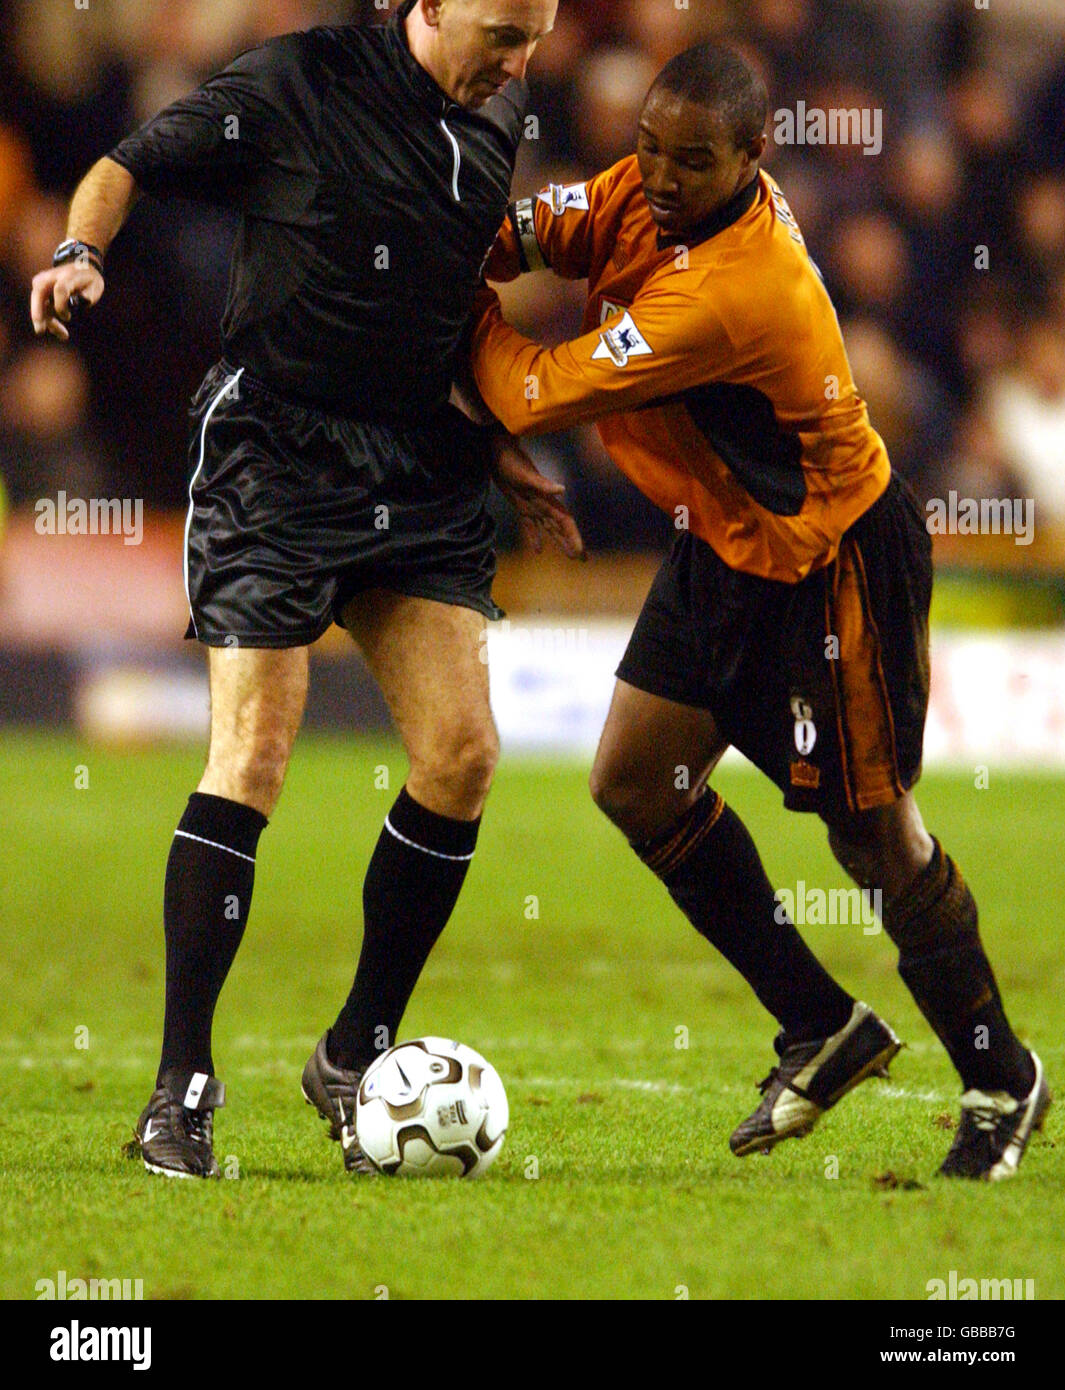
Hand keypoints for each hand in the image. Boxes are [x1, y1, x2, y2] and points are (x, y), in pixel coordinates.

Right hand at [30, 263, 104, 340]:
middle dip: (38, 312)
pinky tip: (60, 331)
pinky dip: (48, 319)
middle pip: (39, 292)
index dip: (61, 306)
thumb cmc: (89, 280)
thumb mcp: (95, 286)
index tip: (67, 318)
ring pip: (38, 302)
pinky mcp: (40, 289)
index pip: (59, 290)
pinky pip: (40, 305)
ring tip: (63, 335)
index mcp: (67, 276)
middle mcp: (51, 277)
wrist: (81, 267)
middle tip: (40, 330)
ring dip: (47, 321)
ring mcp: (43, 282)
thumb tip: (81, 302)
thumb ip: (88, 295)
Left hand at [489, 432, 585, 560]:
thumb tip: (562, 489)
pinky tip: (537, 551)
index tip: (581, 553)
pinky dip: (534, 538)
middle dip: (572, 543)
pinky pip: (530, 526)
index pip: (565, 522)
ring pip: (550, 529)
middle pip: (561, 528)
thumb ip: (543, 484)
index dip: (573, 537)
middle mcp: (543, 505)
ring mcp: (533, 506)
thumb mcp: (525, 474)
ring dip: (560, 542)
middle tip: (583, 560)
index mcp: (547, 500)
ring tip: (570, 556)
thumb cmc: (511, 461)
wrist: (499, 451)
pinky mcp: (521, 506)